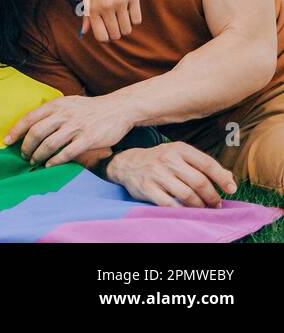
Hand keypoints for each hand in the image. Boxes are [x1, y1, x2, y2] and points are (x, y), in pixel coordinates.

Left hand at [4, 94, 133, 166]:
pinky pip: (66, 153)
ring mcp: (76, 127)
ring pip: (49, 144)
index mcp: (56, 105)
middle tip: (23, 155)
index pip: (29, 118)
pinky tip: (49, 165)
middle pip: (36, 133)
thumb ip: (51, 112)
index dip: (15, 131)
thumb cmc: (89, 109)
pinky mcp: (88, 139)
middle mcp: (64, 115)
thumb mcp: (67, 103)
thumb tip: (30, 125)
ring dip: (38, 156)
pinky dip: (55, 161)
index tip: (6, 142)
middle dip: (26, 147)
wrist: (118, 108)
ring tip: (34, 161)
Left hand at [79, 0, 140, 41]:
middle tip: (113, 25)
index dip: (104, 38)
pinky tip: (128, 11)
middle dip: (115, 33)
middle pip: (116, 35)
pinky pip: (137, 19)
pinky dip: (133, 19)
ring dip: (124, 27)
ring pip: (127, 29)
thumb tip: (84, 33)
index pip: (102, 36)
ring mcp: (121, 2)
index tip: (105, 32)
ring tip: (120, 18)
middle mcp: (106, 7)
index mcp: (93, 8)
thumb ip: (86, 15)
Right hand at [106, 143, 236, 207]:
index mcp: (179, 149)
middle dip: (212, 197)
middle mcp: (168, 159)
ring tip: (203, 208)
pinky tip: (187, 211)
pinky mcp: (147, 188)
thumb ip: (203, 165)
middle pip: (199, 182)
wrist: (128, 163)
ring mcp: (156, 174)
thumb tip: (229, 178)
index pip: (207, 164)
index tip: (231, 190)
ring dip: (200, 206)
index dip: (222, 179)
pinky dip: (182, 211)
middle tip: (216, 204)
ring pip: (187, 195)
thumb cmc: (161, 160)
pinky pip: (170, 204)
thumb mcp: (180, 155)